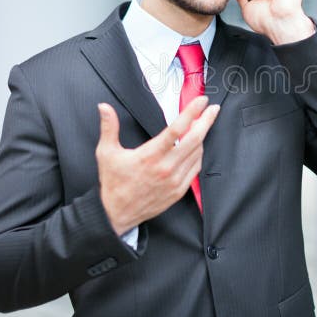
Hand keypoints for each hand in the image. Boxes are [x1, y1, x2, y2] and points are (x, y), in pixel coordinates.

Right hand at [96, 96, 219, 235]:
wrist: (116, 214)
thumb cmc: (113, 183)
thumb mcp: (107, 153)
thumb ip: (108, 127)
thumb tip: (104, 107)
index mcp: (150, 156)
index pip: (177, 129)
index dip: (191, 112)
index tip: (200, 102)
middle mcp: (165, 168)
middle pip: (194, 139)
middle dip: (206, 121)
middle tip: (212, 109)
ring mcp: (174, 180)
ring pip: (197, 153)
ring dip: (202, 137)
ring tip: (202, 125)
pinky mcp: (178, 190)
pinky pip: (195, 168)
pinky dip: (198, 154)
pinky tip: (196, 147)